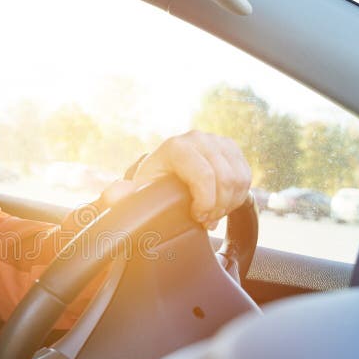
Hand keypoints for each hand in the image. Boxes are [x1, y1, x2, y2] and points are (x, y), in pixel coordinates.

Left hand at [128, 130, 250, 229]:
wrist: (167, 171)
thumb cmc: (153, 184)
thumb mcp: (138, 191)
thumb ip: (123, 195)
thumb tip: (112, 196)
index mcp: (176, 147)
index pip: (205, 176)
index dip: (206, 202)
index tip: (198, 217)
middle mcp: (198, 138)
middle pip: (225, 179)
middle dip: (218, 206)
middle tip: (205, 220)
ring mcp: (217, 141)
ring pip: (239, 179)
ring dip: (228, 203)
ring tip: (212, 213)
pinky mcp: (232, 148)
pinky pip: (246, 177)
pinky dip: (238, 196)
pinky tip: (222, 203)